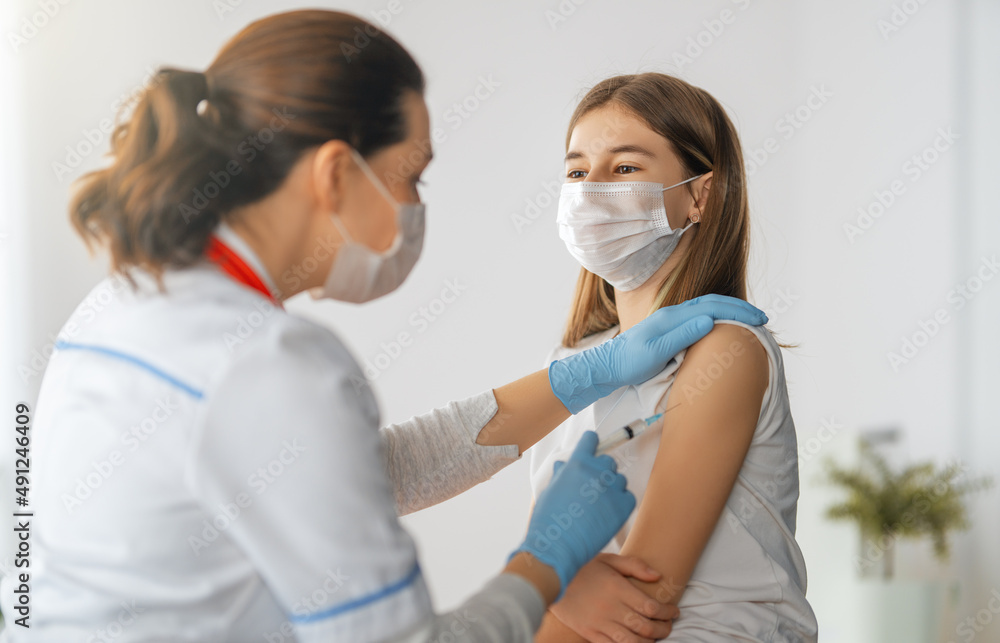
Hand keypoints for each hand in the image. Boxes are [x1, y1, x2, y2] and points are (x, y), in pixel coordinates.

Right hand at [507, 432, 635, 600]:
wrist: (558, 546)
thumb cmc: (548, 519)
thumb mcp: (550, 490)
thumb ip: (562, 474)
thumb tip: (565, 466)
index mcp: (577, 463)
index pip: (591, 440)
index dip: (590, 445)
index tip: (591, 450)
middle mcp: (597, 471)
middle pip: (608, 461)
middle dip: (601, 471)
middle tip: (591, 488)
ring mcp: (612, 488)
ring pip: (619, 479)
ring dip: (611, 488)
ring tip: (598, 504)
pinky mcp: (623, 506)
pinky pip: (628, 496)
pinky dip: (621, 502)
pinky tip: (608, 512)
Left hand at [548, 294, 767, 412]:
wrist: (608, 366)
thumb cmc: (630, 363)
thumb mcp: (656, 352)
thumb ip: (682, 336)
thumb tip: (710, 320)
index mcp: (672, 317)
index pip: (712, 308)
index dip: (738, 312)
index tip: (759, 320)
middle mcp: (672, 313)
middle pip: (712, 303)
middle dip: (739, 308)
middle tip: (762, 318)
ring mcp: (670, 320)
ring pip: (706, 308)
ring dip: (729, 311)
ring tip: (749, 320)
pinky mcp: (668, 328)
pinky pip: (698, 316)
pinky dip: (717, 317)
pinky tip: (723, 326)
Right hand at [550, 553, 679, 642]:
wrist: (550, 579)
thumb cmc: (582, 567)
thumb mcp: (607, 559)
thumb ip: (634, 565)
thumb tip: (657, 576)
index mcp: (617, 589)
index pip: (651, 607)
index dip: (668, 612)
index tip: (674, 611)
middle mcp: (611, 608)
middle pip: (646, 627)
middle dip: (663, 629)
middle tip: (669, 626)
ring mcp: (600, 623)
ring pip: (632, 642)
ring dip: (649, 642)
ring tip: (655, 637)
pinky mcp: (590, 633)